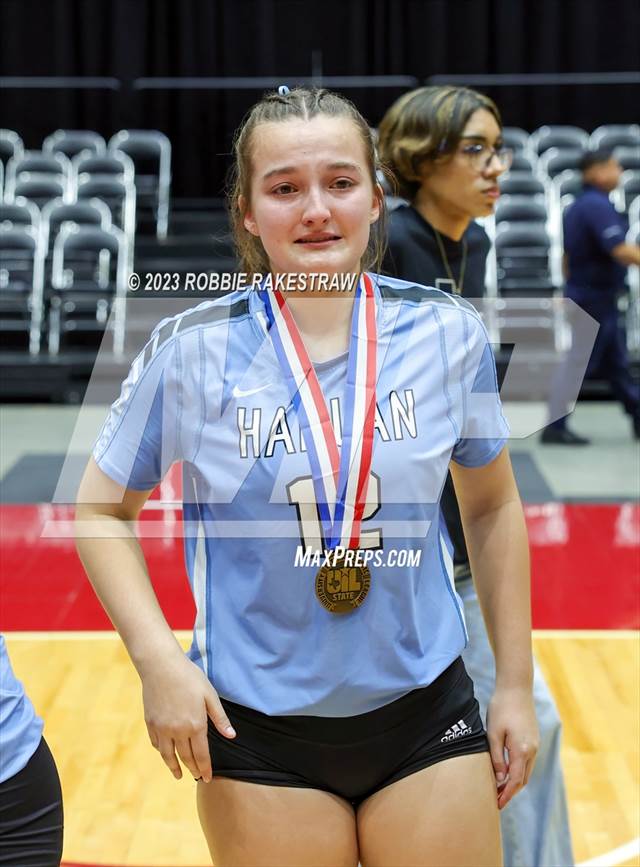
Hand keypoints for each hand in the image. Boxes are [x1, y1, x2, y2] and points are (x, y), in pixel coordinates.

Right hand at [141, 651, 235, 782]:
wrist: (161, 666)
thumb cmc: (189, 677)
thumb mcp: (210, 695)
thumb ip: (220, 718)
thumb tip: (232, 736)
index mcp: (195, 725)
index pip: (201, 755)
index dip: (205, 768)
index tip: (207, 778)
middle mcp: (177, 731)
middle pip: (185, 757)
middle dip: (193, 769)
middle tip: (197, 777)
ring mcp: (162, 729)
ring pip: (168, 755)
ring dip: (174, 767)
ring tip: (179, 775)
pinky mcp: (151, 723)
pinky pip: (157, 744)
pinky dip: (162, 752)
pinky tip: (166, 754)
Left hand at [486, 685, 538, 808]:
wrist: (516, 687)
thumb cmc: (501, 708)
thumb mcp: (493, 733)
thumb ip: (497, 757)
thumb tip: (499, 778)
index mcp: (522, 750)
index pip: (515, 781)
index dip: (506, 795)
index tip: (497, 805)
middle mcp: (532, 750)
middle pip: (523, 779)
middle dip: (511, 792)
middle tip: (497, 801)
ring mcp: (535, 744)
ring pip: (526, 771)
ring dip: (515, 782)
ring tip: (500, 789)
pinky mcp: (533, 738)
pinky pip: (527, 761)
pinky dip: (518, 770)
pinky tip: (507, 771)